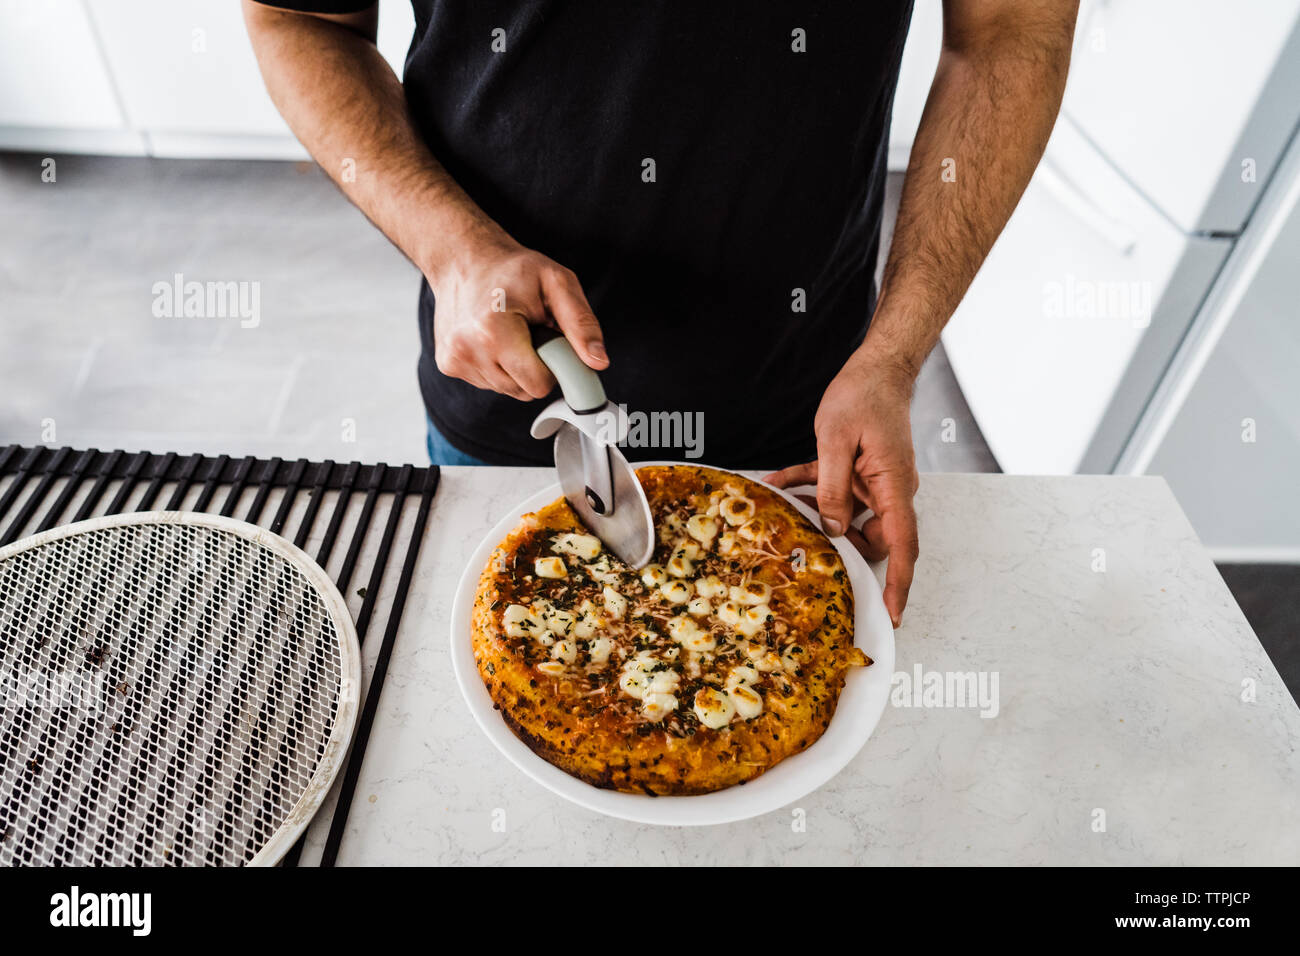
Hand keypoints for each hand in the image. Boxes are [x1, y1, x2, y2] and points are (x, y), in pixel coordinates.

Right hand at [430, 237, 607, 399]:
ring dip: (517, 367)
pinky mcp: (448, 364)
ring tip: (511, 332)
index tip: (552, 341)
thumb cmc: (513, 269)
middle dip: (536, 367)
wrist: (463, 258)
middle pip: (524, 391)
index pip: (538, 384)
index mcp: (493, 329)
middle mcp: (467, 349)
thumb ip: (581, 323)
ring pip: (507, 390)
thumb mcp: (557, 282)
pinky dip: (498, 366)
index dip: (553, 365)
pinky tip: (493, 339)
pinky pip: (490, 383)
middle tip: (531, 331)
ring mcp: (454, 359)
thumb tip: (598, 362)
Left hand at [765, 351, 919, 627]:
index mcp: (894, 486)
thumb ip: (832, 487)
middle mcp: (891, 490)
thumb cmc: (863, 396)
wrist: (876, 367)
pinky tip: (778, 483)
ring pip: (847, 516)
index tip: (893, 613)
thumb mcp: (835, 441)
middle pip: (872, 538)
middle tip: (803, 543)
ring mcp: (876, 482)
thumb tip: (833, 529)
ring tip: (784, 507)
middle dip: (839, 545)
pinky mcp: (860, 472)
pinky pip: (835, 491)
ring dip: (816, 513)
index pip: (903, 544)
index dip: (899, 583)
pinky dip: (808, 488)